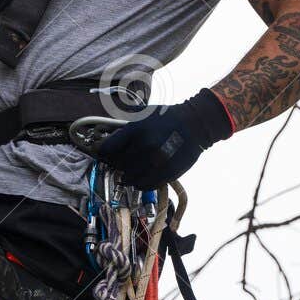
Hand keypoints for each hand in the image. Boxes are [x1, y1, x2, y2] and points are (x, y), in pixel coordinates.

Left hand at [94, 88, 233, 187]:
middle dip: (117, 165)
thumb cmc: (167, 117)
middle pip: (118, 165)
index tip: (104, 155)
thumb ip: (124, 126)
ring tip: (130, 173)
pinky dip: (140, 184)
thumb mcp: (142, 114)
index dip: (103, 153)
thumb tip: (102, 136)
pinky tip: (142, 178)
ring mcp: (156, 162)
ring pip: (130, 178)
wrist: (196, 123)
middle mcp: (144, 146)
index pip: (107, 149)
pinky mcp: (167, 173)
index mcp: (135, 130)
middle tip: (121, 163)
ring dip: (127, 177)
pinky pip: (146, 185)